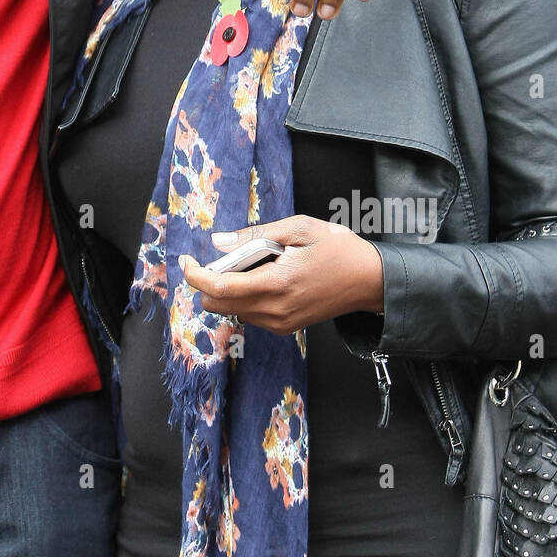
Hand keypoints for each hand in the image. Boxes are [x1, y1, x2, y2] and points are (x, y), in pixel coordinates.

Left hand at [180, 215, 383, 334]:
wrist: (370, 281)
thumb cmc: (338, 249)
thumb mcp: (298, 228)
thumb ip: (254, 235)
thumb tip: (218, 242)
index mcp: (276, 284)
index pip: (219, 288)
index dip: (195, 275)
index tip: (186, 260)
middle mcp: (275, 310)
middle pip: (217, 305)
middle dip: (210, 282)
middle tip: (226, 258)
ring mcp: (280, 323)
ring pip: (231, 311)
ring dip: (228, 289)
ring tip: (254, 264)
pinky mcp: (285, 327)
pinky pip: (249, 314)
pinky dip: (244, 296)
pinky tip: (264, 277)